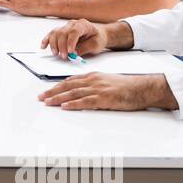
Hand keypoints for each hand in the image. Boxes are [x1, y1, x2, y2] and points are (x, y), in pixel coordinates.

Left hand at [39, 73, 176, 110]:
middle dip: (52, 92)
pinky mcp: (104, 99)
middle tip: (41, 97)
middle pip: (68, 86)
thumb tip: (79, 89)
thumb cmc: (126, 86)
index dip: (57, 86)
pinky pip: (86, 102)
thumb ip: (92, 84)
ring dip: (58, 98)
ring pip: (74, 93)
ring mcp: (98, 89)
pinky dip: (74, 104)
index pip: (70, 81)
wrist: (141, 88)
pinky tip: (65, 107)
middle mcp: (93, 81)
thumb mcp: (106, 81)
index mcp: (93, 76)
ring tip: (47, 102)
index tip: (47, 91)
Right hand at [40, 18, 109, 57]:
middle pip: (63, 33)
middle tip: (64, 56)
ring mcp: (66, 27)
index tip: (70, 52)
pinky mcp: (61, 31)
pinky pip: (51, 34)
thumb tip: (73, 53)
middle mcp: (73, 24)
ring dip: (54, 44)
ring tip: (56, 54)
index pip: (74, 31)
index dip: (71, 42)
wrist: (98, 35)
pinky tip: (44, 46)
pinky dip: (47, 40)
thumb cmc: (98, 39)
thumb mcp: (95, 45)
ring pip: (55, 33)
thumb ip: (84, 48)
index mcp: (84, 25)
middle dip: (62, 46)